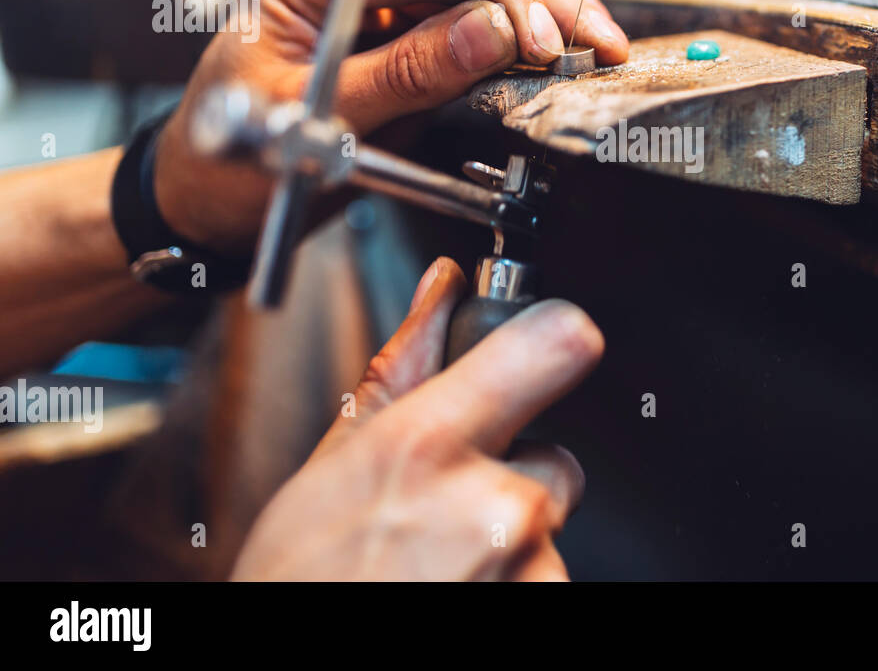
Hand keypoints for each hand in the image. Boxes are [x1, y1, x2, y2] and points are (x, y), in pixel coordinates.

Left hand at [154, 0, 627, 251]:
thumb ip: (407, 75)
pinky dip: (526, 39)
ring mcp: (380, 2)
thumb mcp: (317, 124)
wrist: (209, 202)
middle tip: (599, 42)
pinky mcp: (404, 36)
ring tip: (601, 45)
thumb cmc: (234, 165)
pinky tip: (568, 50)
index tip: (543, 37)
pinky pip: (475, 25)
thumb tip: (494, 35)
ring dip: (548, 13)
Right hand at [231, 258, 603, 580]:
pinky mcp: (545, 605)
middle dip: (512, 480)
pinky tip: (453, 590)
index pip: (557, 344)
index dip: (554, 339)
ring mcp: (527, 569)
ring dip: (510, 542)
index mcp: (432, 445)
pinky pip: (547, 576)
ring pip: (549, 527)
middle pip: (556, 458)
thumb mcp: (333, 465)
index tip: (546, 346)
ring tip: (436, 568)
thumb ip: (402, 368)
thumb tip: (443, 288)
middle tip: (442, 517)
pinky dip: (512, 583)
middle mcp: (494, 506)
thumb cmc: (302, 581)